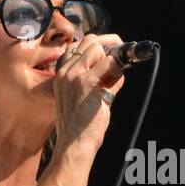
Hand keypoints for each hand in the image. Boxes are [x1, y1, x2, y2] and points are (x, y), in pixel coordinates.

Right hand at [51, 33, 125, 159]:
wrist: (75, 144)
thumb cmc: (82, 127)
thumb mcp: (87, 99)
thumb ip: (101, 82)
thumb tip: (118, 71)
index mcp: (61, 75)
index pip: (77, 47)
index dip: (97, 45)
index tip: (111, 51)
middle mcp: (65, 72)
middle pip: (88, 41)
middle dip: (108, 42)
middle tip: (122, 49)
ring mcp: (74, 75)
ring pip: (96, 47)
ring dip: (113, 52)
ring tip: (122, 62)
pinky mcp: (86, 82)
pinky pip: (108, 62)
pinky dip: (117, 65)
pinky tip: (120, 73)